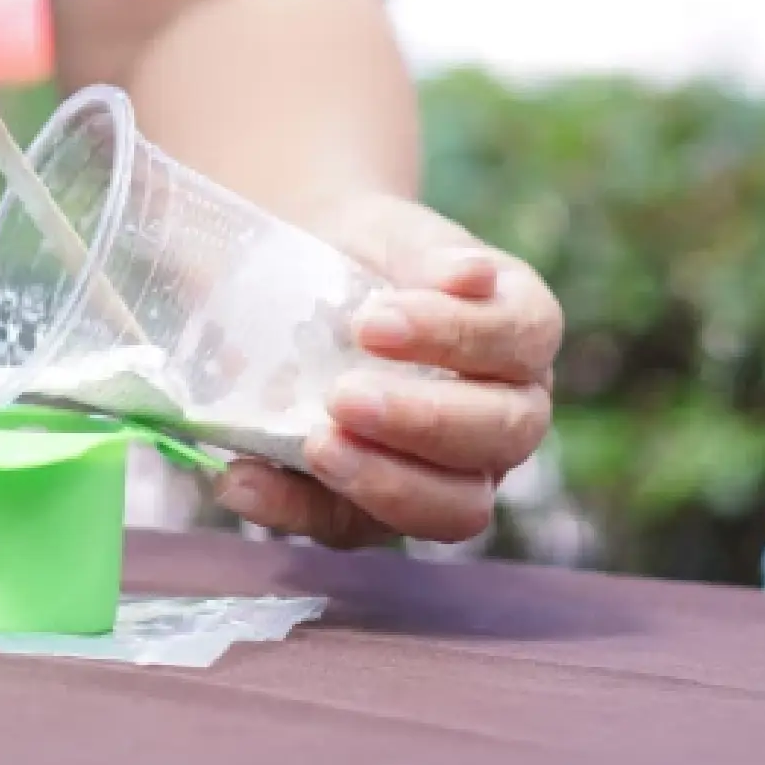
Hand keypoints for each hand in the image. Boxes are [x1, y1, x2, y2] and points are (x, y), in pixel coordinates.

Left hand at [217, 192, 560, 548]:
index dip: (455, 335)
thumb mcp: (395, 236)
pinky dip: (294, 510)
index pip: (518, 339)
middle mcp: (509, 410)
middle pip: (501, 434)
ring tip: (315, 446)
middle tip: (344, 396)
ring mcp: (455, 472)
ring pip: (456, 507)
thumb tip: (469, 273)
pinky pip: (354, 528)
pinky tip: (243, 480)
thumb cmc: (368, 255)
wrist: (307, 272)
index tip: (373, 322)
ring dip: (386, 483)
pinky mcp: (383, 509)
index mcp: (521, 331)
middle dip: (423, 420)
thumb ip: (432, 254)